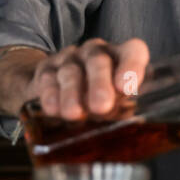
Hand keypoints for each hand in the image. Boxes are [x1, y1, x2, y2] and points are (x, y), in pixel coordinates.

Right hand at [29, 37, 149, 119]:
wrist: (62, 89)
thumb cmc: (101, 96)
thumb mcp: (118, 102)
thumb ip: (123, 108)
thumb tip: (123, 128)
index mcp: (121, 56)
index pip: (133, 51)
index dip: (132, 66)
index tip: (126, 88)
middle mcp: (96, 52)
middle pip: (98, 60)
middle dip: (99, 83)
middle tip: (101, 106)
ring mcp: (70, 58)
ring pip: (71, 71)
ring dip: (72, 93)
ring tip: (74, 114)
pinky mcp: (47, 68)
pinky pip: (48, 79)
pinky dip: (50, 95)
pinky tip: (53, 110)